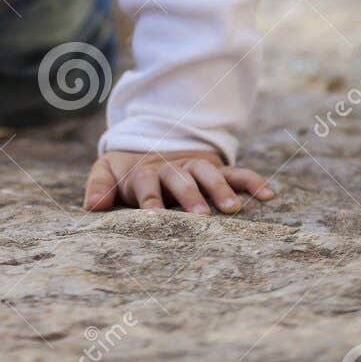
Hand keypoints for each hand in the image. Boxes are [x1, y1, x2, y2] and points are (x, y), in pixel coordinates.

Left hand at [83, 149, 274, 214]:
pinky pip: (237, 172)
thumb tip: (91, 205)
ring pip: (210, 174)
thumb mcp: (108, 171)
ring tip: (233, 209)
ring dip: (221, 189)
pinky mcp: (215, 169)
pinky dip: (252, 181)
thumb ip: (98, 186)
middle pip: (180, 179)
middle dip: (190, 196)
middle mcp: (172, 169)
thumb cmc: (127, 172)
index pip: (146, 184)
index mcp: (144, 173)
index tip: (154, 215)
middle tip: (201, 217)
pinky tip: (269, 195)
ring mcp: (195, 168)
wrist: (151, 144)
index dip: (150, 199)